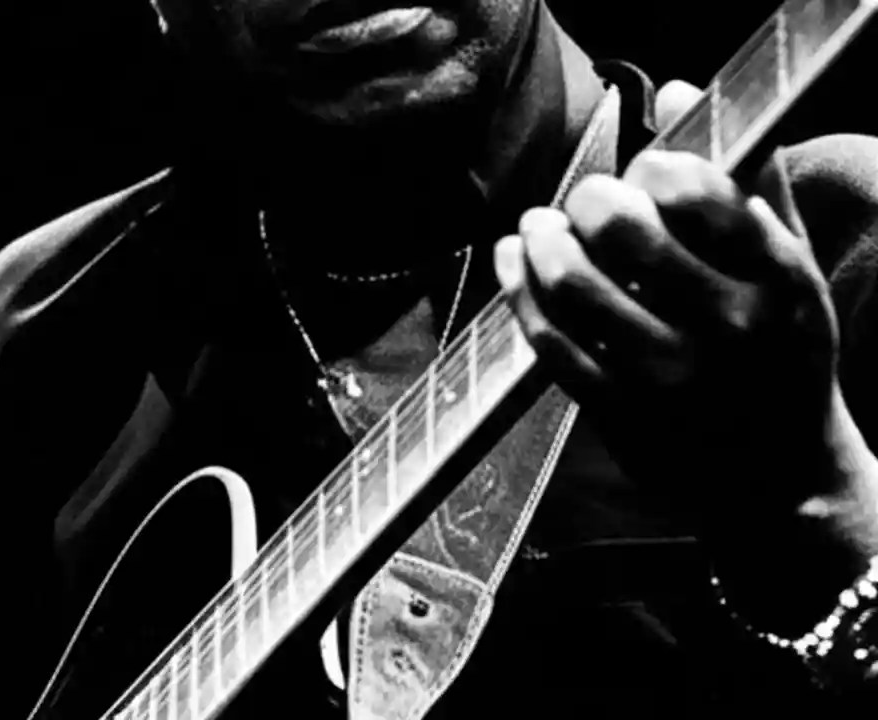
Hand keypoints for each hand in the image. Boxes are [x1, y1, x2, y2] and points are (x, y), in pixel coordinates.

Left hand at [492, 83, 877, 624]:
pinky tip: (512, 264)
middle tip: (584, 199)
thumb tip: (679, 93)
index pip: (697, 192)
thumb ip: (745, 178)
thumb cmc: (780, 351)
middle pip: (621, 231)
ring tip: (535, 228)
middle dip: (588, 199)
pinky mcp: (616, 409)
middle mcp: (723, 326)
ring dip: (539, 243)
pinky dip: (518, 292)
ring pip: (573, 286)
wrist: (777, 474)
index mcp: (775, 277)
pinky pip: (548, 340)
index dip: (654, 166)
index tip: (643, 168)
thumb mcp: (790, 266)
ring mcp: (665, 373)